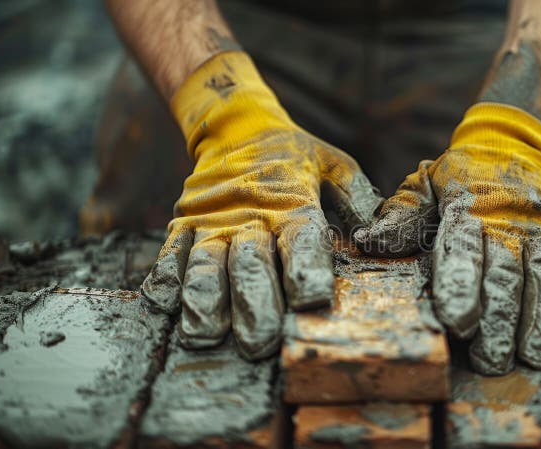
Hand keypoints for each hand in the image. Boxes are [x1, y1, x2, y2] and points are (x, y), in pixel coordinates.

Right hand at [142, 52, 381, 359]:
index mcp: (292, 202)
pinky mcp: (183, 224)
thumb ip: (358, 198)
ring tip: (206, 336)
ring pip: (206, 265)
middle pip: (251, 264)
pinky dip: (166, 280)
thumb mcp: (336, 165)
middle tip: (259, 344)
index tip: (311, 302)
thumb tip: (375, 237)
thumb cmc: (296, 156)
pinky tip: (165, 306)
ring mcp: (212, 222)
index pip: (301, 241)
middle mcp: (250, 216)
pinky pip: (170, 254)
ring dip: (205, 302)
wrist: (236, 126)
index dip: (306, 272)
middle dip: (254, 306)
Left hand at [355, 102, 540, 372]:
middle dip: (498, 321)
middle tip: (490, 362)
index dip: (461, 286)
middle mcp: (506, 224)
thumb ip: (400, 216)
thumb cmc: (456, 176)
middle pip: (504, 276)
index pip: (461, 251)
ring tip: (535, 356)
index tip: (456, 321)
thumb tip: (367, 239)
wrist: (509, 143)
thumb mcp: (422, 185)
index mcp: (465, 212)